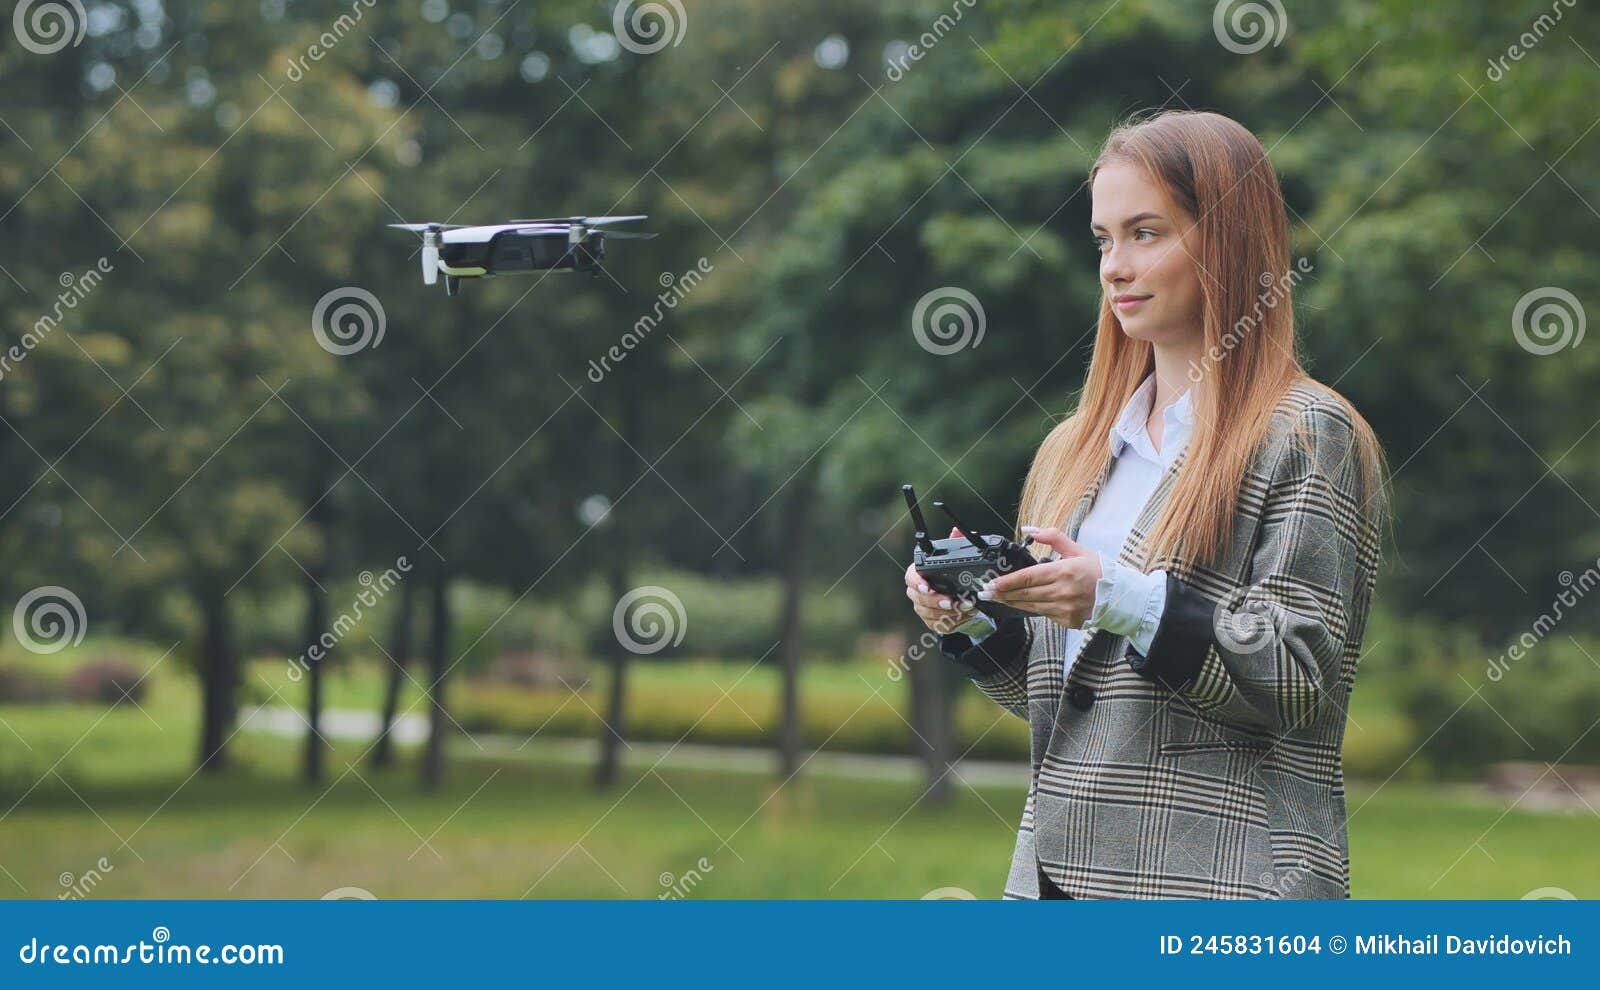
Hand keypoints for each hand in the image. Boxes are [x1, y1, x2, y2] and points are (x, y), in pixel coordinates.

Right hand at [904, 528, 980, 633]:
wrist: (955, 597)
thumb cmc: (949, 576)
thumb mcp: (953, 559)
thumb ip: (954, 543)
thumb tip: (955, 531)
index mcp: (918, 575)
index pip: (910, 578)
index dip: (917, 583)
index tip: (927, 587)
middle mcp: (916, 593)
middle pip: (919, 599)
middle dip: (936, 602)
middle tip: (951, 602)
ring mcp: (922, 608)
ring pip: (930, 614)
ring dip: (949, 613)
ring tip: (966, 607)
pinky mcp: (931, 622)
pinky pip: (939, 625)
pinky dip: (953, 621)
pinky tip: (966, 615)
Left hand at [977, 526, 1102, 629]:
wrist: (1119, 596)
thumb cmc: (1098, 571)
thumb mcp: (1076, 549)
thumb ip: (1052, 537)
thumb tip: (1028, 530)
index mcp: (1065, 571)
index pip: (1028, 577)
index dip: (1007, 581)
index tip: (991, 583)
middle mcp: (1064, 591)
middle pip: (1025, 593)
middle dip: (1002, 593)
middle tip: (985, 592)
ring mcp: (1065, 608)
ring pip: (1030, 606)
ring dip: (1011, 602)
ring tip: (997, 598)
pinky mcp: (1067, 621)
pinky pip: (1042, 614)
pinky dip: (1030, 608)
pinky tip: (1019, 604)